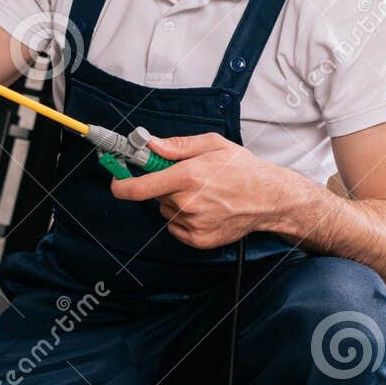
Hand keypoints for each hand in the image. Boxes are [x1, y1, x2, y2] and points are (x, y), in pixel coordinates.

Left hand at [110, 132, 301, 248]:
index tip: (115, 180)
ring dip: (175, 202)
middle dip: (163, 185)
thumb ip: (178, 145)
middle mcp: (188, 202)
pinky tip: (205, 209)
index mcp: (188, 176)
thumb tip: (151, 145)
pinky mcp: (198, 239)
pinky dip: (184, 218)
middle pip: (155, 196)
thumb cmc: (244, 169)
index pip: (139, 187)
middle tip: (186, 178)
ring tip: (203, 194)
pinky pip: (176, 226)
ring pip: (166, 211)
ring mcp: (193, 224)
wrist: (271, 199)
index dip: (121, 184)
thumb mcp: (213, 145)